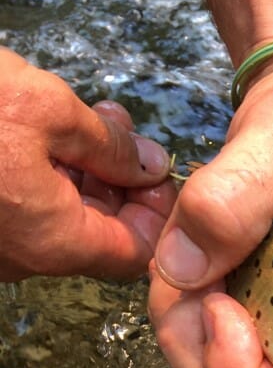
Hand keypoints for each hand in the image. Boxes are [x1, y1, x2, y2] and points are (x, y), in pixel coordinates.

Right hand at [0, 48, 176, 280]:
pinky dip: (43, 173)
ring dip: (82, 172)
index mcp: (53, 241)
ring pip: (57, 218)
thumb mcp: (47, 109)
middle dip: (119, 182)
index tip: (156, 170)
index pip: (134, 255)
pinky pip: (21, 209)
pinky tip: (41, 129)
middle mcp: (22, 258)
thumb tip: (147, 165)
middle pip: (96, 235)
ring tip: (84, 118)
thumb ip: (108, 147)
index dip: (155, 213)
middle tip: (120, 131)